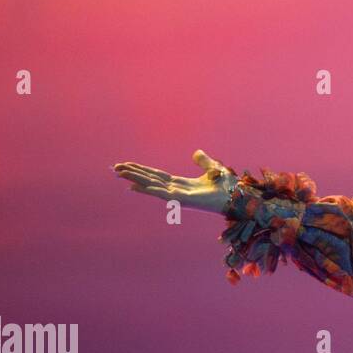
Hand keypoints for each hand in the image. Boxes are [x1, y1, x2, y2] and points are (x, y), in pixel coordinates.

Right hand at [112, 149, 239, 213]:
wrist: (237, 196)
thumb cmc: (228, 187)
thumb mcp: (214, 168)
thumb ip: (203, 161)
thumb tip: (195, 152)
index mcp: (183, 184)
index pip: (158, 176)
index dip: (143, 170)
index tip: (127, 165)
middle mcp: (177, 190)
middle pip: (151, 179)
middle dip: (133, 174)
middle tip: (115, 168)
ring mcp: (178, 196)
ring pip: (152, 185)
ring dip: (135, 179)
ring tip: (119, 173)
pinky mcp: (182, 200)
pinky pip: (161, 193)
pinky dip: (147, 189)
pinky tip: (133, 186)